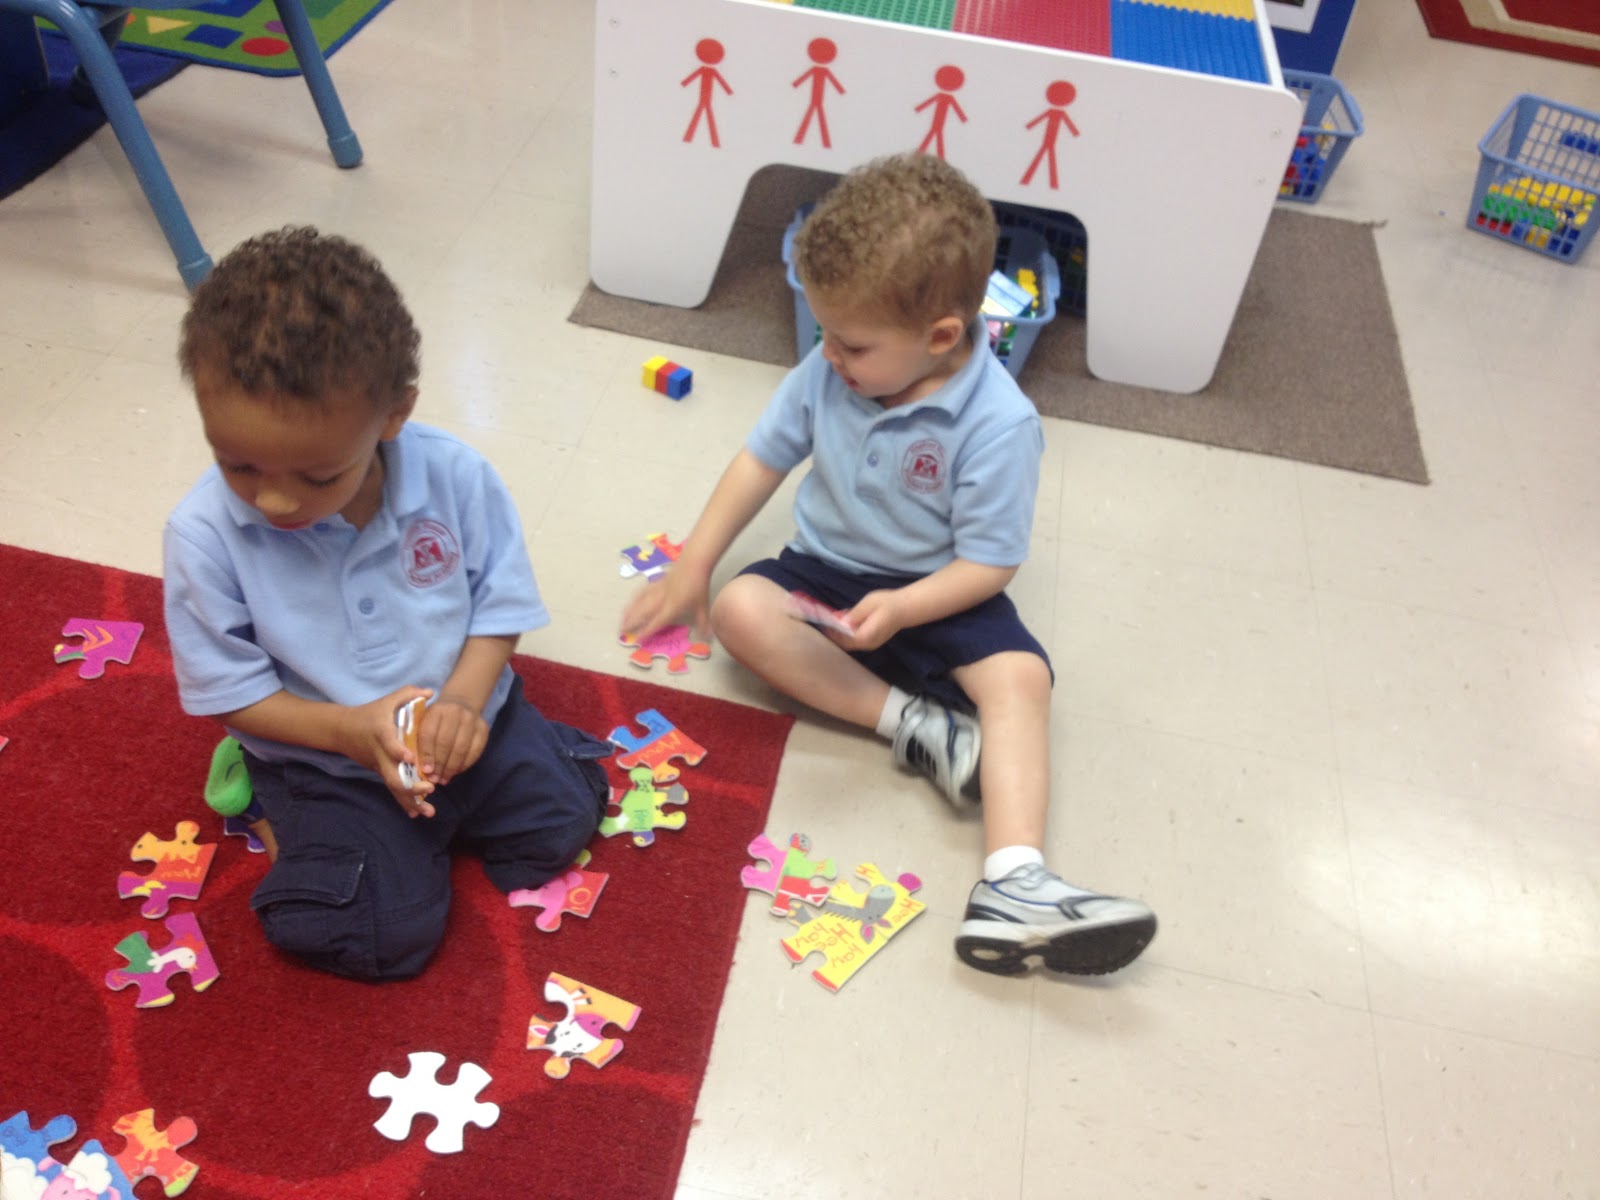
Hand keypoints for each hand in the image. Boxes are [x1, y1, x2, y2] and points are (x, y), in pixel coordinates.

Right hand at [338, 685, 436, 817]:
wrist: (343, 731)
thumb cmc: (370, 713)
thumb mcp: (388, 700)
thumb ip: (408, 694)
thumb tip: (430, 692)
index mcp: (382, 734)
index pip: (389, 743)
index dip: (397, 751)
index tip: (410, 758)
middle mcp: (380, 754)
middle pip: (393, 775)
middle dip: (411, 785)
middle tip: (429, 789)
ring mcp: (380, 766)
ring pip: (394, 787)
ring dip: (410, 801)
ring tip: (428, 812)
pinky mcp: (382, 773)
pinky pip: (394, 789)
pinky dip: (405, 802)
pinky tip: (418, 813)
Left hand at [418, 694, 489, 786]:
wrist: (462, 701)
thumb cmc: (438, 718)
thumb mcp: (425, 720)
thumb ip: (420, 740)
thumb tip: (420, 768)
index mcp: (436, 710)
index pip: (429, 734)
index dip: (427, 754)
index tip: (426, 770)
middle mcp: (455, 711)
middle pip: (446, 742)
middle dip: (439, 764)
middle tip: (435, 778)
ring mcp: (472, 719)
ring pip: (461, 749)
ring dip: (451, 768)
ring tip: (444, 779)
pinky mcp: (484, 728)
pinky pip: (475, 751)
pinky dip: (465, 765)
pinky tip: (456, 772)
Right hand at [621, 565, 710, 643]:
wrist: (693, 562)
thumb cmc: (698, 585)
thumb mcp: (703, 605)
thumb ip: (702, 622)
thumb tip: (708, 638)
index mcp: (672, 607)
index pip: (656, 622)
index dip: (646, 631)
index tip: (636, 639)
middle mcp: (661, 600)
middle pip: (642, 613)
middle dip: (631, 623)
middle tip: (621, 632)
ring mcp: (656, 590)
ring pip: (639, 602)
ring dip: (629, 612)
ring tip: (621, 620)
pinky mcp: (655, 582)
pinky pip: (641, 591)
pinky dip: (634, 598)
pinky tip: (631, 602)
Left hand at [833, 588, 906, 652]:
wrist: (906, 608)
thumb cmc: (887, 603)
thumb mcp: (868, 603)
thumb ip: (854, 614)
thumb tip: (840, 621)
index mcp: (864, 636)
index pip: (842, 639)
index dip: (832, 632)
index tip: (823, 623)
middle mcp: (866, 644)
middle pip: (844, 643)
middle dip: (834, 633)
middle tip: (826, 621)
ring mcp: (870, 644)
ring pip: (850, 642)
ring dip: (841, 633)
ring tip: (835, 619)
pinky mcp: (872, 641)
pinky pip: (856, 639)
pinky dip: (848, 632)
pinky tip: (847, 621)